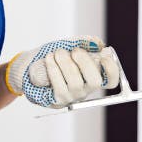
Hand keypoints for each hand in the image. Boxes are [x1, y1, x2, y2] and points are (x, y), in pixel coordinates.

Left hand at [4, 36, 119, 107]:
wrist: (30, 66)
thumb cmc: (54, 56)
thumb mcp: (69, 47)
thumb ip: (83, 43)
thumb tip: (98, 43)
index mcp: (93, 76)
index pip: (112, 80)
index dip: (112, 68)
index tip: (104, 54)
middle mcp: (86, 90)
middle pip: (96, 81)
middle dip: (85, 62)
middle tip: (74, 51)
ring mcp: (72, 96)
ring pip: (75, 81)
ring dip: (65, 62)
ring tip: (57, 53)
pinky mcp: (58, 99)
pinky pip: (59, 84)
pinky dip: (53, 68)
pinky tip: (49, 59)